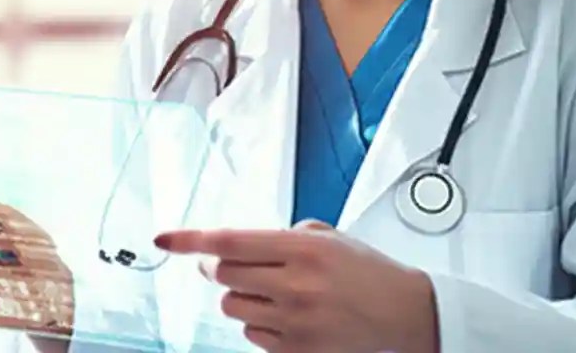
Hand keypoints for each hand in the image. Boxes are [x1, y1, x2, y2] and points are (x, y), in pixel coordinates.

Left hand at [154, 220, 439, 352]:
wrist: (411, 319)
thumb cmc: (373, 277)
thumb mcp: (333, 239)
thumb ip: (285, 236)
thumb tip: (239, 244)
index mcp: (303, 248)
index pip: (229, 240)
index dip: (189, 238)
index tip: (164, 238)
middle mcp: (295, 285)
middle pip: (222, 276)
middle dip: (219, 268)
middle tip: (227, 264)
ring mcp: (295, 323)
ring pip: (233, 308)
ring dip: (242, 298)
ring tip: (273, 293)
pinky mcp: (297, 352)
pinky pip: (253, 336)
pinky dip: (261, 325)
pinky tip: (288, 317)